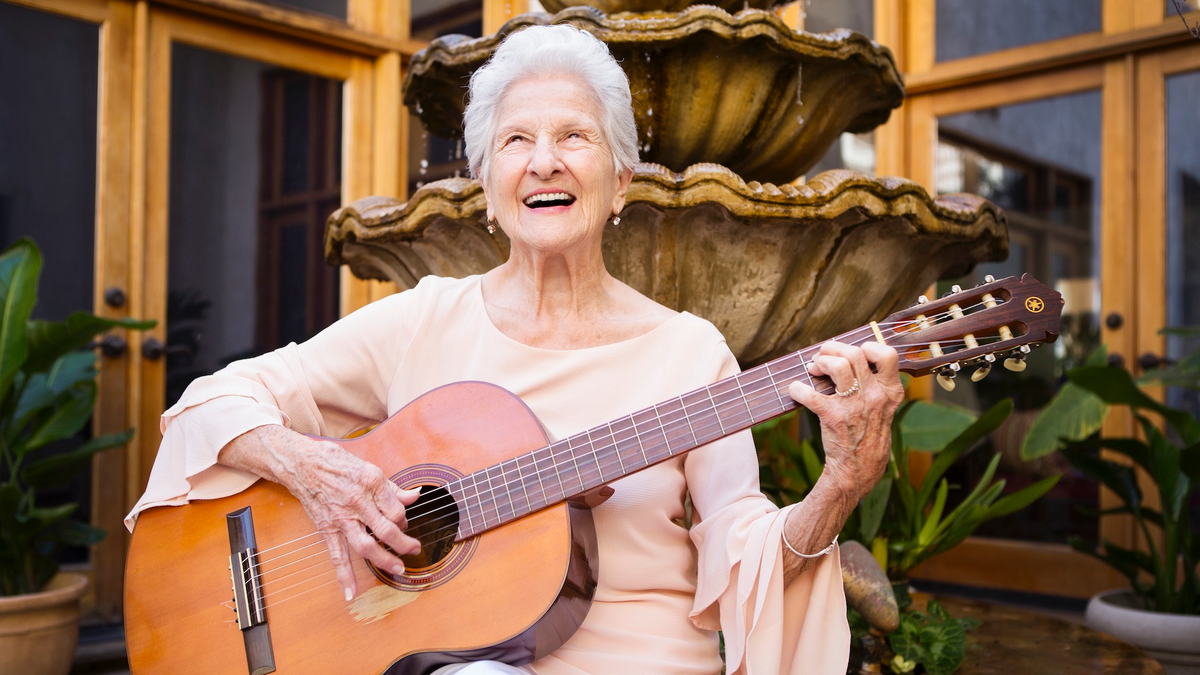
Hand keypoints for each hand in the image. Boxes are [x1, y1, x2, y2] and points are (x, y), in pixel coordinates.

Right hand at [219, 426, 421, 600]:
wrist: (302, 464)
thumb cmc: (336, 463)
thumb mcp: (369, 468)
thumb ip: (392, 488)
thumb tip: (414, 497)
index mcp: (371, 482)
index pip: (396, 508)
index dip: (404, 518)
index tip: (404, 521)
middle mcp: (357, 501)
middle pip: (386, 529)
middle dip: (404, 543)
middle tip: (414, 549)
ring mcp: (341, 517)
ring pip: (366, 545)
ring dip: (384, 560)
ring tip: (398, 569)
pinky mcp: (327, 528)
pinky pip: (337, 555)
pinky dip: (344, 576)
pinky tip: (351, 593)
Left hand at [787, 340, 904, 500]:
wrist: (858, 470)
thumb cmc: (868, 435)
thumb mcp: (883, 409)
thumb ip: (875, 385)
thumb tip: (850, 359)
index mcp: (890, 392)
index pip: (887, 355)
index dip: (868, 347)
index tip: (855, 352)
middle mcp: (874, 396)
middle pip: (854, 354)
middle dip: (832, 349)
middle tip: (822, 356)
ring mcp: (854, 406)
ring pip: (837, 366)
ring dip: (820, 362)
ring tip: (813, 368)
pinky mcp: (833, 417)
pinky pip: (810, 393)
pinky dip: (798, 389)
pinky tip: (796, 390)